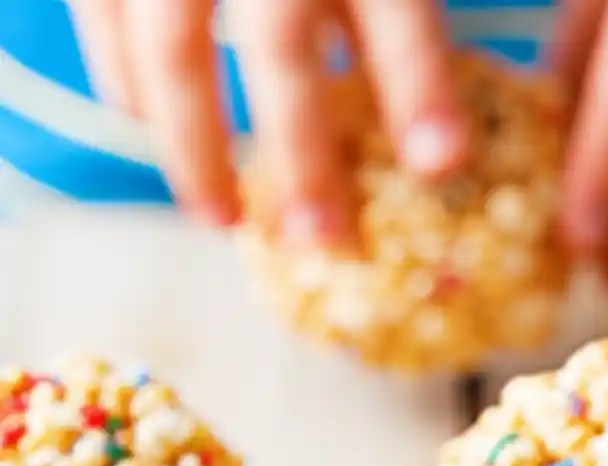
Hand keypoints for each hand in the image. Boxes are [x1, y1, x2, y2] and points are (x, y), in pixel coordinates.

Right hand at [70, 0, 468, 244]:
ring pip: (170, 49)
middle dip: (304, 153)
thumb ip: (393, 4)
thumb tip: (440, 121)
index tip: (443, 164)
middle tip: (328, 239)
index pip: (394, 5)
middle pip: (279, 45)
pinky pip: (102, 21)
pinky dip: (129, 88)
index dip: (417, 83)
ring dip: (196, 149)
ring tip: (227, 222)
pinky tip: (156, 133)